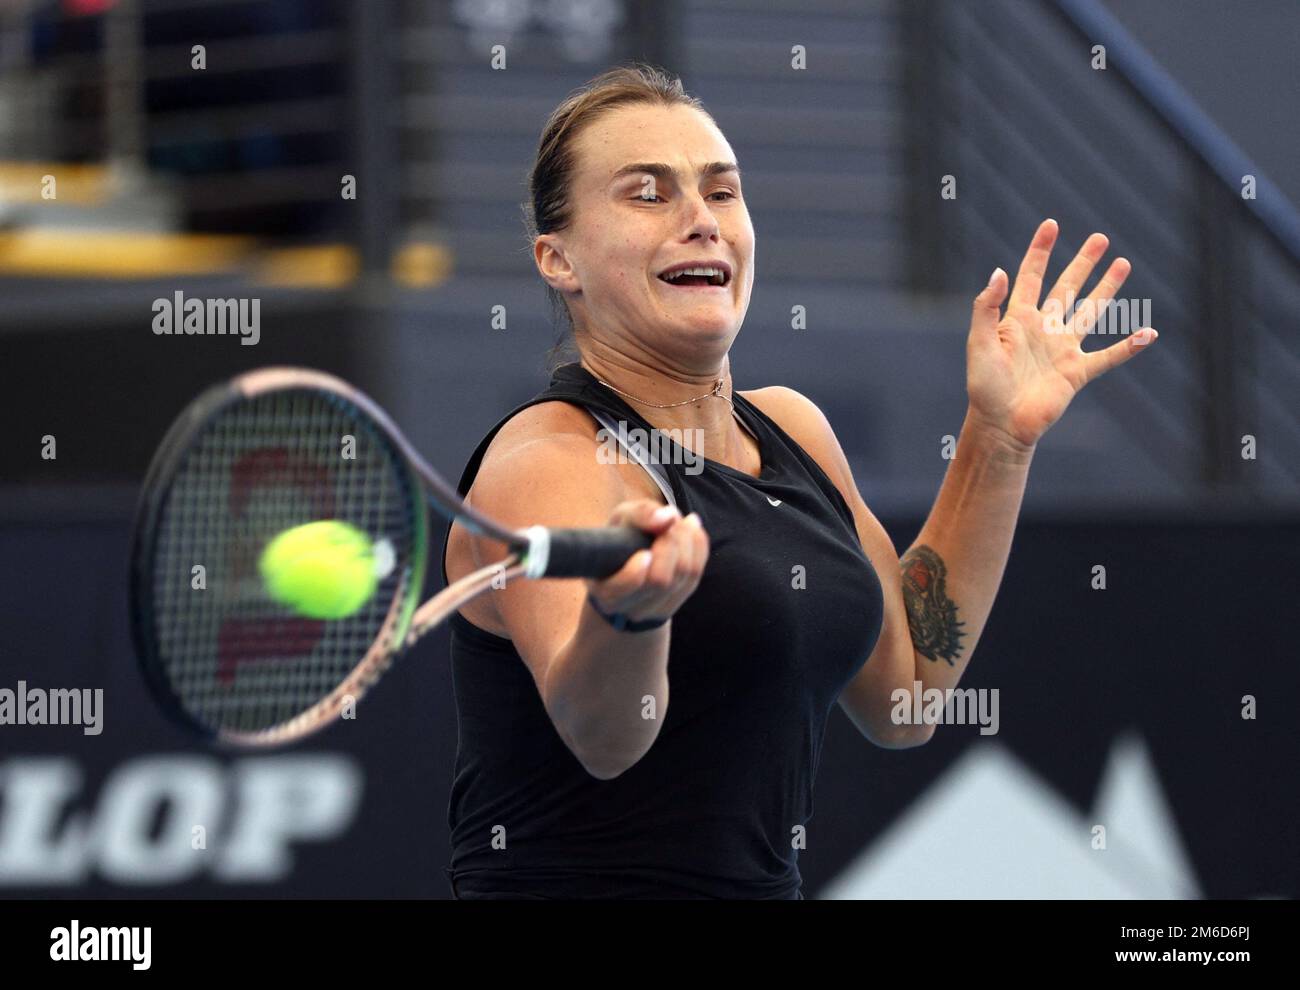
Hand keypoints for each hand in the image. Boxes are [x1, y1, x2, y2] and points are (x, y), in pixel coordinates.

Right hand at [585, 500, 708, 625]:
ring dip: (688, 542)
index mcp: (604, 589)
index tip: (644, 552)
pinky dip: (699, 549)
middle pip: (660, 581)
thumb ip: (641, 514)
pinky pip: (695, 577)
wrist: (629, 559)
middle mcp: (626, 608)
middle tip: (669, 521)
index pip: (622, 589)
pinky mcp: (674, 605)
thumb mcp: (623, 518)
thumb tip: (668, 517)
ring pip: (684, 577)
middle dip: (671, 543)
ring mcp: (652, 611)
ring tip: (681, 522)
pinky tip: (693, 531)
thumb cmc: (622, 536)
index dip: (635, 573)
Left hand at [965, 219, 1158, 448]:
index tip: (1051, 224)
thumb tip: (1000, 271)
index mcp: (1018, 319)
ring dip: (1107, 289)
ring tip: (1124, 264)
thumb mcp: (978, 342)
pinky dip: (1128, 347)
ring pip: (1091, 312)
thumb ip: (987, 306)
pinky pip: (1108, 357)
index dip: (1040, 251)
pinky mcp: (1077, 372)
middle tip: (1100, 238)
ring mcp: (1063, 349)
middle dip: (1083, 263)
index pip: (1032, 276)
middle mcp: (1044, 329)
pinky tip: (1148, 333)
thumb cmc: (984, 385)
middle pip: (1067, 288)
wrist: (1000, 424)